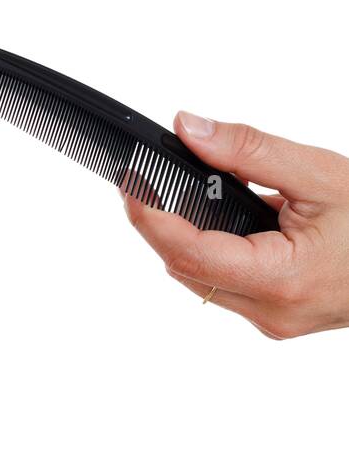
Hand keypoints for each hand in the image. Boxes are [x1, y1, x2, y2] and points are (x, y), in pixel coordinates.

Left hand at [121, 111, 348, 338]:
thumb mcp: (321, 173)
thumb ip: (249, 151)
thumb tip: (191, 128)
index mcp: (284, 280)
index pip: (189, 252)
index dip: (149, 216)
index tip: (128, 181)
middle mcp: (273, 312)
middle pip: (186, 267)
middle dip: (161, 221)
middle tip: (146, 176)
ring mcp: (275, 321)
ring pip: (202, 278)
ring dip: (188, 235)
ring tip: (188, 190)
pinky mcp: (279, 316)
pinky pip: (227, 284)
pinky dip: (217, 249)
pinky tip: (226, 218)